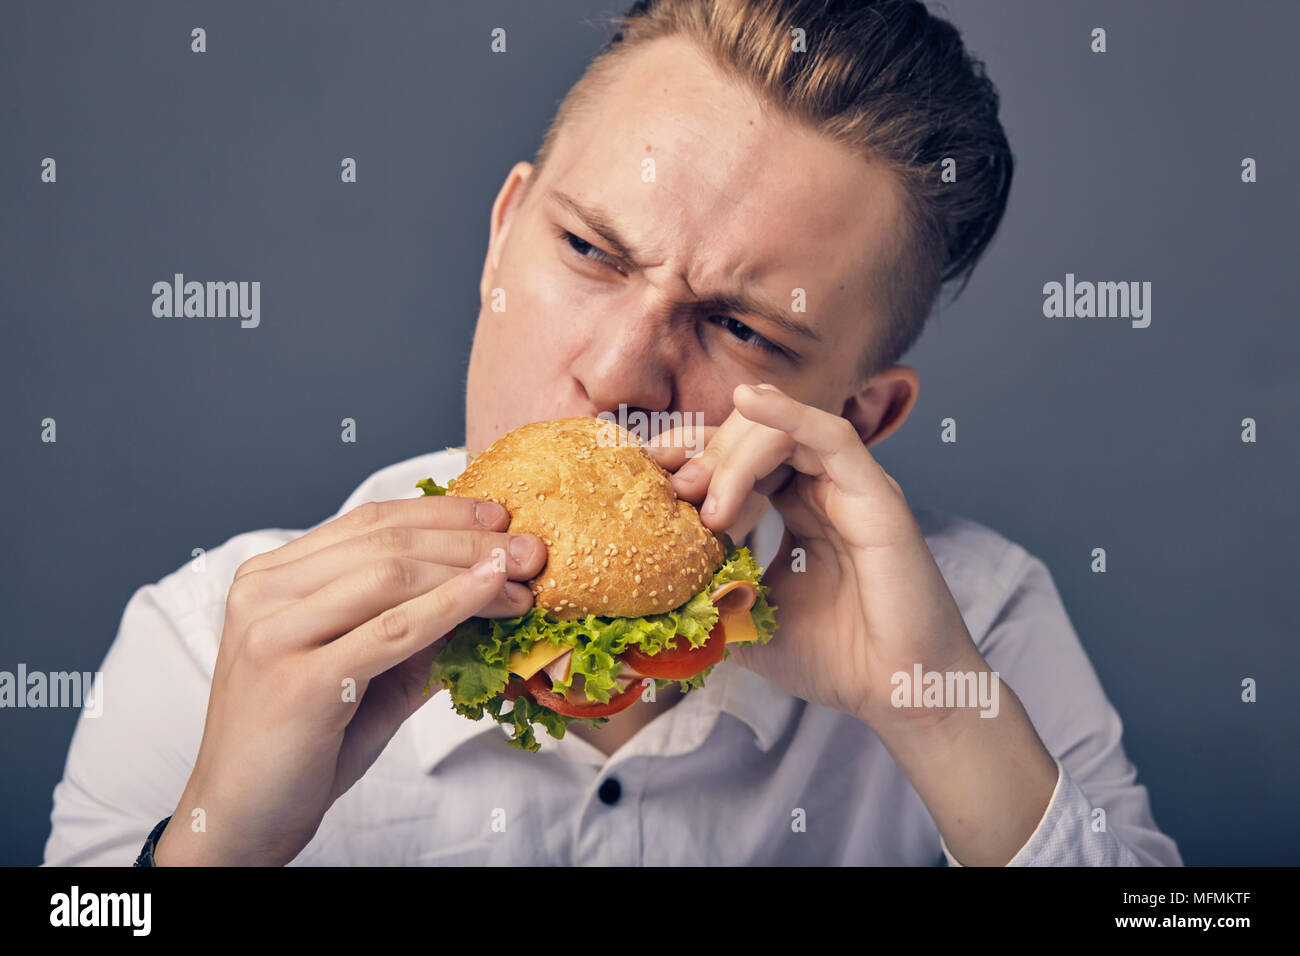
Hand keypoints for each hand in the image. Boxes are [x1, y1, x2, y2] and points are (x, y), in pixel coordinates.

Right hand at [154, 495, 546, 865]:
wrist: (241, 819)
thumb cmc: (301, 744)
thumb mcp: (363, 668)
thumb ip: (410, 625)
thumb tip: (487, 585)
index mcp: (271, 578)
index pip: (368, 521)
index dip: (441, 513)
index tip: (499, 516)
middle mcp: (263, 593)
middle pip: (385, 541)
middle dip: (469, 539)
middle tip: (531, 548)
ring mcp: (275, 634)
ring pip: (391, 575)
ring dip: (469, 571)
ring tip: (523, 580)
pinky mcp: (300, 680)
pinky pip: (391, 631)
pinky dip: (450, 606)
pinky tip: (491, 594)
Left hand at [648, 383, 980, 731]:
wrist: (898, 694)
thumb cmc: (836, 660)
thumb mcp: (750, 622)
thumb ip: (712, 595)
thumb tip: (654, 593)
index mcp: (798, 509)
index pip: (739, 460)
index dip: (692, 458)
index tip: (646, 471)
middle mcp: (824, 489)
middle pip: (755, 438)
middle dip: (705, 452)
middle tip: (670, 486)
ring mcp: (851, 487)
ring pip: (782, 434)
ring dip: (733, 453)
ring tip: (702, 494)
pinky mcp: (876, 494)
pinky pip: (831, 436)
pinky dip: (789, 414)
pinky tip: (750, 402)